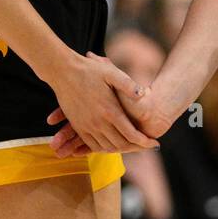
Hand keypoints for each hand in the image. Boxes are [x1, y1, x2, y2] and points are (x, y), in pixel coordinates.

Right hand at [50, 71, 183, 157]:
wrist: (63, 72)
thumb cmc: (89, 70)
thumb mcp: (111, 72)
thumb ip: (128, 84)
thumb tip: (144, 94)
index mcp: (110, 110)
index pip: (131, 134)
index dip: (144, 141)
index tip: (154, 142)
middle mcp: (98, 122)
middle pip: (121, 144)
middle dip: (136, 147)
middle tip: (147, 146)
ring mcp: (86, 126)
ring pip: (107, 147)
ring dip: (121, 149)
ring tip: (133, 145)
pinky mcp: (78, 126)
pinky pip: (92, 145)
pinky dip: (105, 148)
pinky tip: (113, 144)